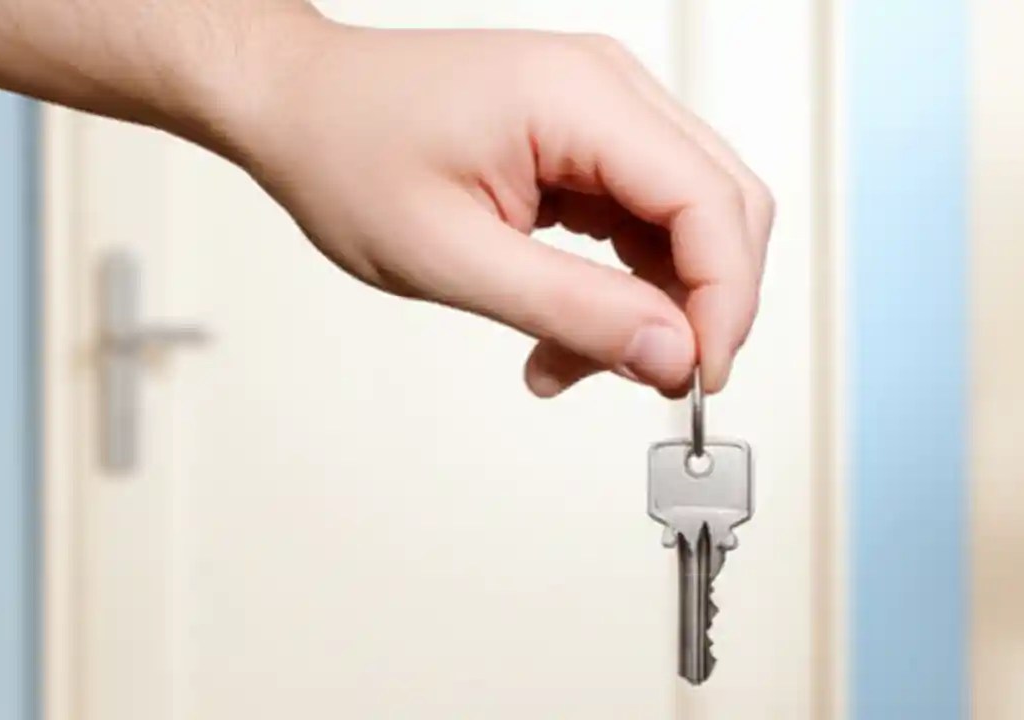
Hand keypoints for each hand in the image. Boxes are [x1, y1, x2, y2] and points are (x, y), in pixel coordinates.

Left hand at [214, 18, 773, 396]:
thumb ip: (569, 308)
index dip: (723, 300)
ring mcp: (599, 111)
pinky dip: (617, 288)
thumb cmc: (347, 153)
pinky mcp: (582, 141)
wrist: (300, 105)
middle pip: (720, 206)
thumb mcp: (450, 255)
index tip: (697, 377)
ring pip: (683, 223)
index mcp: (579, 97)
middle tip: (654, 380)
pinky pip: (637, 222)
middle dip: (702, 305)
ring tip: (571, 362)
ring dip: (652, 305)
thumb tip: (668, 353)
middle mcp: (606, 89)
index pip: (709, 201)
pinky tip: (564, 333)